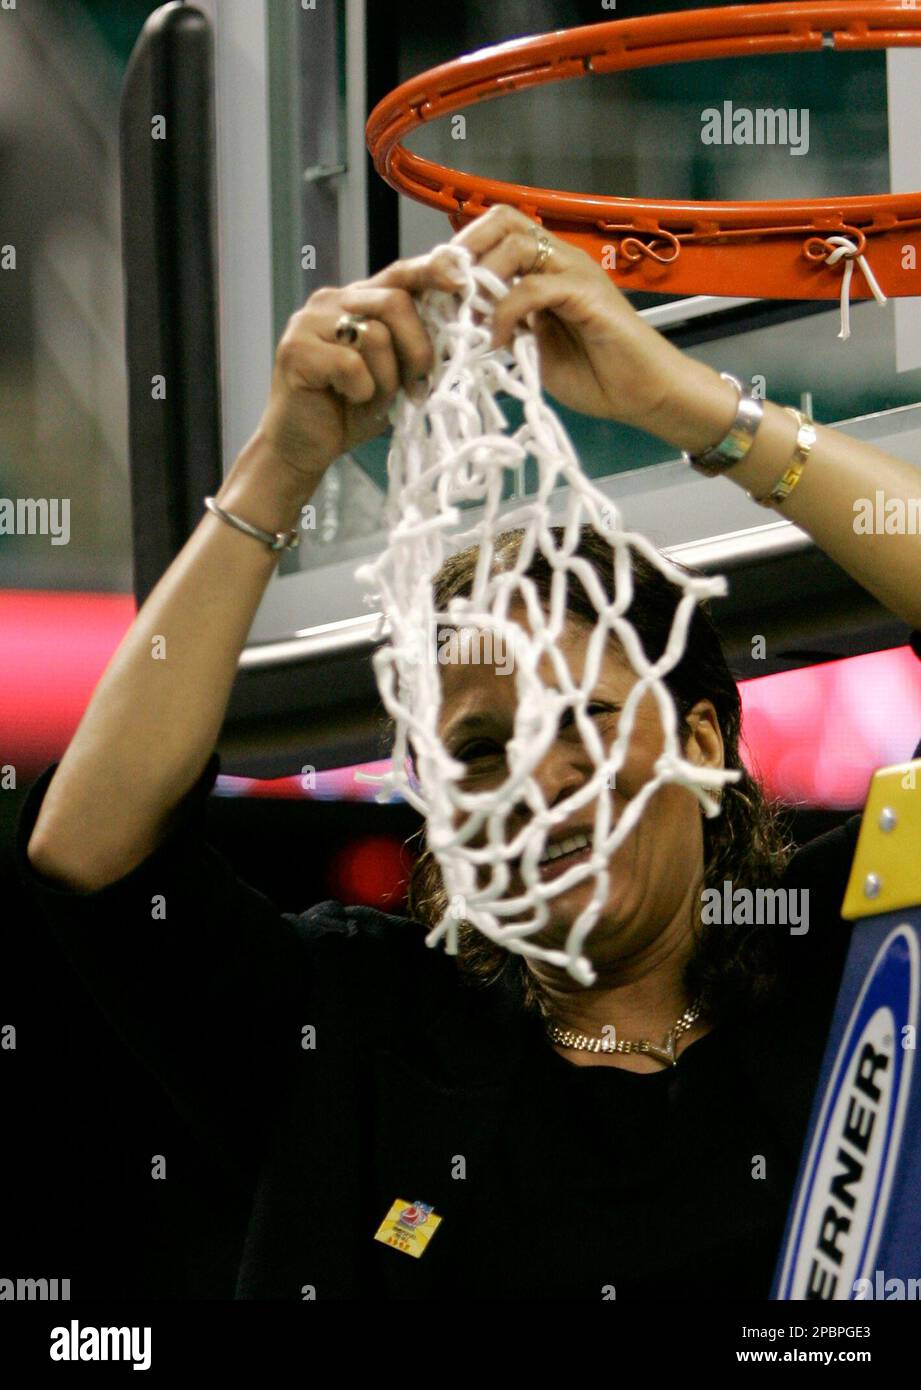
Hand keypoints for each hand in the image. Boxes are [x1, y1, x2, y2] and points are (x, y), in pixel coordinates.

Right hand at [255, 253, 465, 476]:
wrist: (303, 448)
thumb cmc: (349, 410)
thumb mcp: (394, 375)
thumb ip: (412, 346)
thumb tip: (455, 332)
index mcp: (358, 300)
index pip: (399, 274)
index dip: (431, 272)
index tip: (460, 281)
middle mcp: (331, 301)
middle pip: (395, 302)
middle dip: (417, 348)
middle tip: (416, 384)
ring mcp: (309, 323)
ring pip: (376, 336)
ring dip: (387, 379)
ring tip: (371, 399)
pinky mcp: (295, 350)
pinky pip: (351, 365)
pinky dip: (361, 391)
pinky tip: (349, 400)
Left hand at [452, 204, 731, 445]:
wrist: (644, 393)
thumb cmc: (598, 374)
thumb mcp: (536, 348)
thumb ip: (508, 326)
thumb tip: (469, 319)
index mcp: (547, 267)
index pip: (498, 230)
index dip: (464, 250)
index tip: (442, 289)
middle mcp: (561, 259)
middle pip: (503, 219)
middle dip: (466, 250)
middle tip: (449, 290)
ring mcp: (575, 272)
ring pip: (515, 244)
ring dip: (484, 278)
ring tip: (472, 318)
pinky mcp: (586, 293)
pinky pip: (533, 287)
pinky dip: (506, 313)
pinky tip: (499, 342)